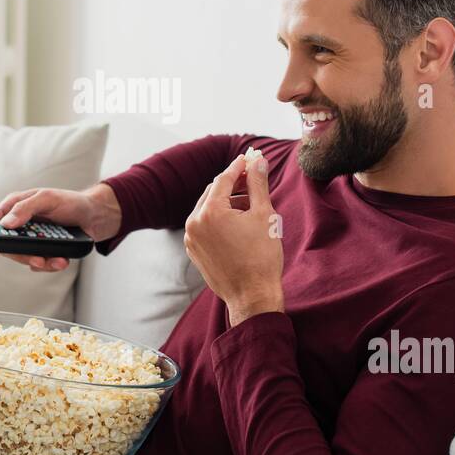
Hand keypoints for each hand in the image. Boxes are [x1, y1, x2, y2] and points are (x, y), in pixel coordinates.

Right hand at [0, 182, 121, 272]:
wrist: (95, 217)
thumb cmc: (71, 202)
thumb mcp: (48, 199)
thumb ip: (25, 208)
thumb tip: (6, 223)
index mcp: (17, 206)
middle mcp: (21, 223)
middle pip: (9, 246)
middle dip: (24, 255)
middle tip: (38, 259)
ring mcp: (32, 237)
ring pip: (25, 257)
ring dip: (41, 262)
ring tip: (58, 261)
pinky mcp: (43, 249)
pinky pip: (39, 263)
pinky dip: (50, 265)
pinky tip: (61, 260)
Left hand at [183, 152, 283, 325]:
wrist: (252, 296)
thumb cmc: (261, 257)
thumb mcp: (264, 215)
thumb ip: (258, 184)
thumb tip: (258, 160)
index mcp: (210, 212)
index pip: (224, 179)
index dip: (239, 167)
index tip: (250, 158)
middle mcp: (194, 223)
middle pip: (214, 192)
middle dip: (233, 183)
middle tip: (252, 178)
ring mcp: (191, 238)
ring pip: (208, 208)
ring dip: (226, 201)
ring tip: (250, 203)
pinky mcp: (193, 250)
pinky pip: (204, 225)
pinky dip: (218, 218)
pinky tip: (238, 222)